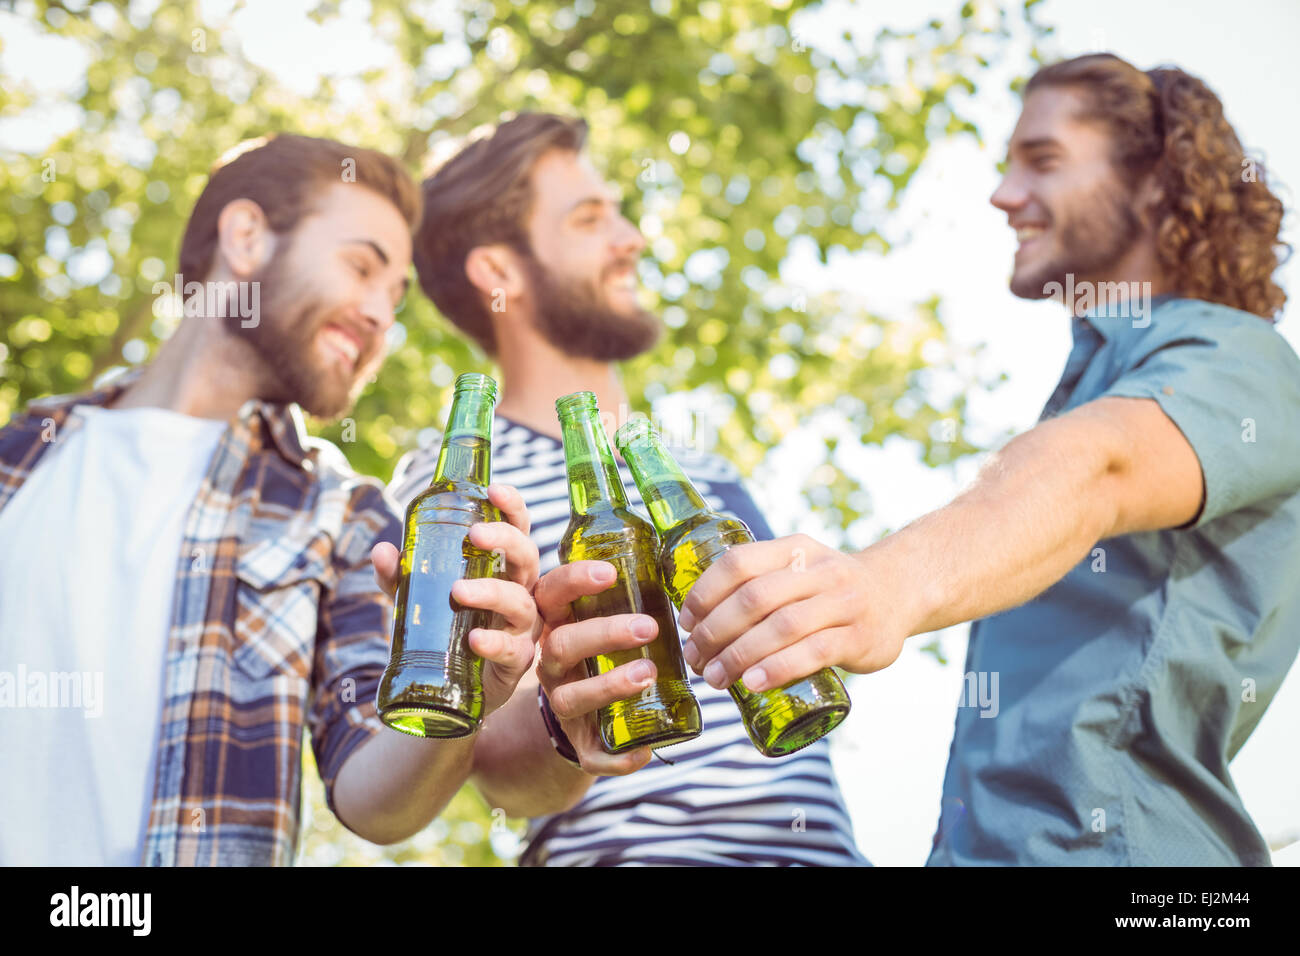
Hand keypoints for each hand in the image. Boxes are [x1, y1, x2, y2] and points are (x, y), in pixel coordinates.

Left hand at [371, 483, 542, 716]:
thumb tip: (383, 550)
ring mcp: (522, 627)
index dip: (512, 506)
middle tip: (475, 535)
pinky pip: (513, 649)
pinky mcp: (516, 662)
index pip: (518, 528)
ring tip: (458, 592)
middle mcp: (520, 592)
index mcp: (503, 568)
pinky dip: (494, 642)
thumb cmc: (444, 631)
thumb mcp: (416, 599)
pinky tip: (474, 639)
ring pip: (521, 602)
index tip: (494, 489)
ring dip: (492, 591)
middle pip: (528, 556)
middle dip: (506, 539)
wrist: (449, 690)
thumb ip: (399, 577)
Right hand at [531, 561, 661, 775]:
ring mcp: (562, 704)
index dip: (573, 581)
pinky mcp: (580, 743)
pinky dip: (618, 758)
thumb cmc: (605, 652)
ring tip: (647, 674)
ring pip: (571, 698)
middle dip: (603, 634)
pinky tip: (644, 750)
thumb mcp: (603, 618)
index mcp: (557, 624)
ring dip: (608, 685)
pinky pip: (592, 756)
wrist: (585, 717)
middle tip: (649, 627)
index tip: (610, 573)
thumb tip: (674, 559)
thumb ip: (627, 593)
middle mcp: (551, 663)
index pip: (551, 594)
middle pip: (561, 645)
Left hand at [677, 533, 907, 691]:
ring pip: (782, 627)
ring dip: (740, 655)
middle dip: (715, 631)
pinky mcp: (859, 637)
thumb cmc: (829, 588)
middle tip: (696, 658)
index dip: (705, 593)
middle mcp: (819, 570)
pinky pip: (814, 653)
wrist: (899, 591)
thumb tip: (695, 623)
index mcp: (794, 548)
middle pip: (755, 598)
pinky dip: (778, 669)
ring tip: (715, 678)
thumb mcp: (798, 568)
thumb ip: (758, 582)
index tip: (687, 622)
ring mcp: (843, 602)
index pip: (739, 563)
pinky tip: (753, 684)